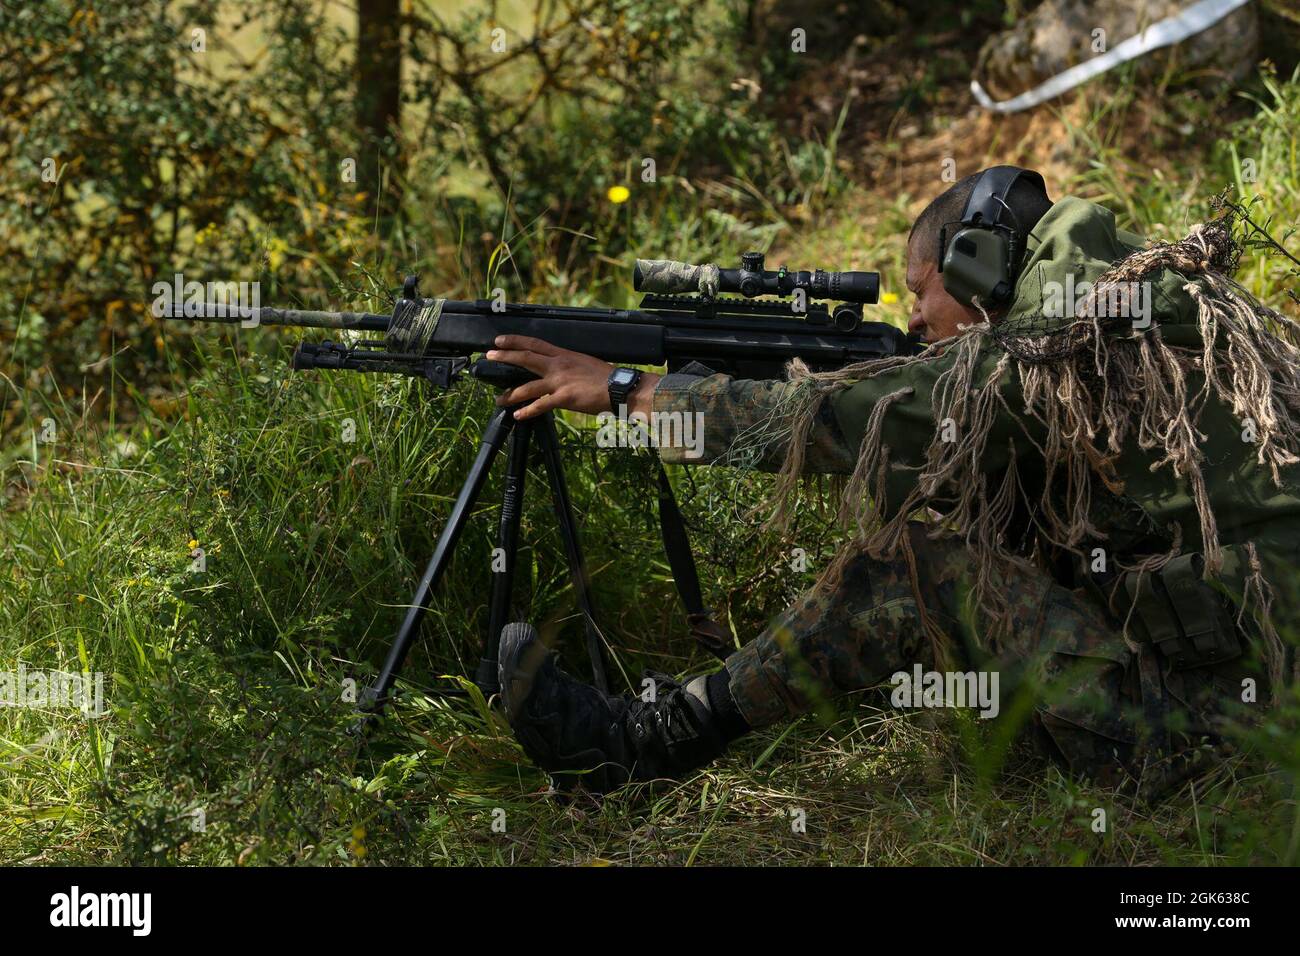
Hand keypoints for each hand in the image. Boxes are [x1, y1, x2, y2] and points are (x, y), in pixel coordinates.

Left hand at [485, 335, 659, 420]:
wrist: (619, 387)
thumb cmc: (606, 377)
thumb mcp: (584, 362)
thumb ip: (568, 364)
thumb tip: (559, 369)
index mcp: (564, 355)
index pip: (535, 344)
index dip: (515, 341)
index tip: (500, 340)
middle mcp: (558, 365)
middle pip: (525, 358)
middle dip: (505, 356)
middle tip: (489, 356)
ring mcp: (559, 381)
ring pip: (527, 386)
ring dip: (511, 393)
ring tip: (499, 399)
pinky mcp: (564, 397)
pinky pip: (540, 405)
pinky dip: (527, 411)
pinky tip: (518, 415)